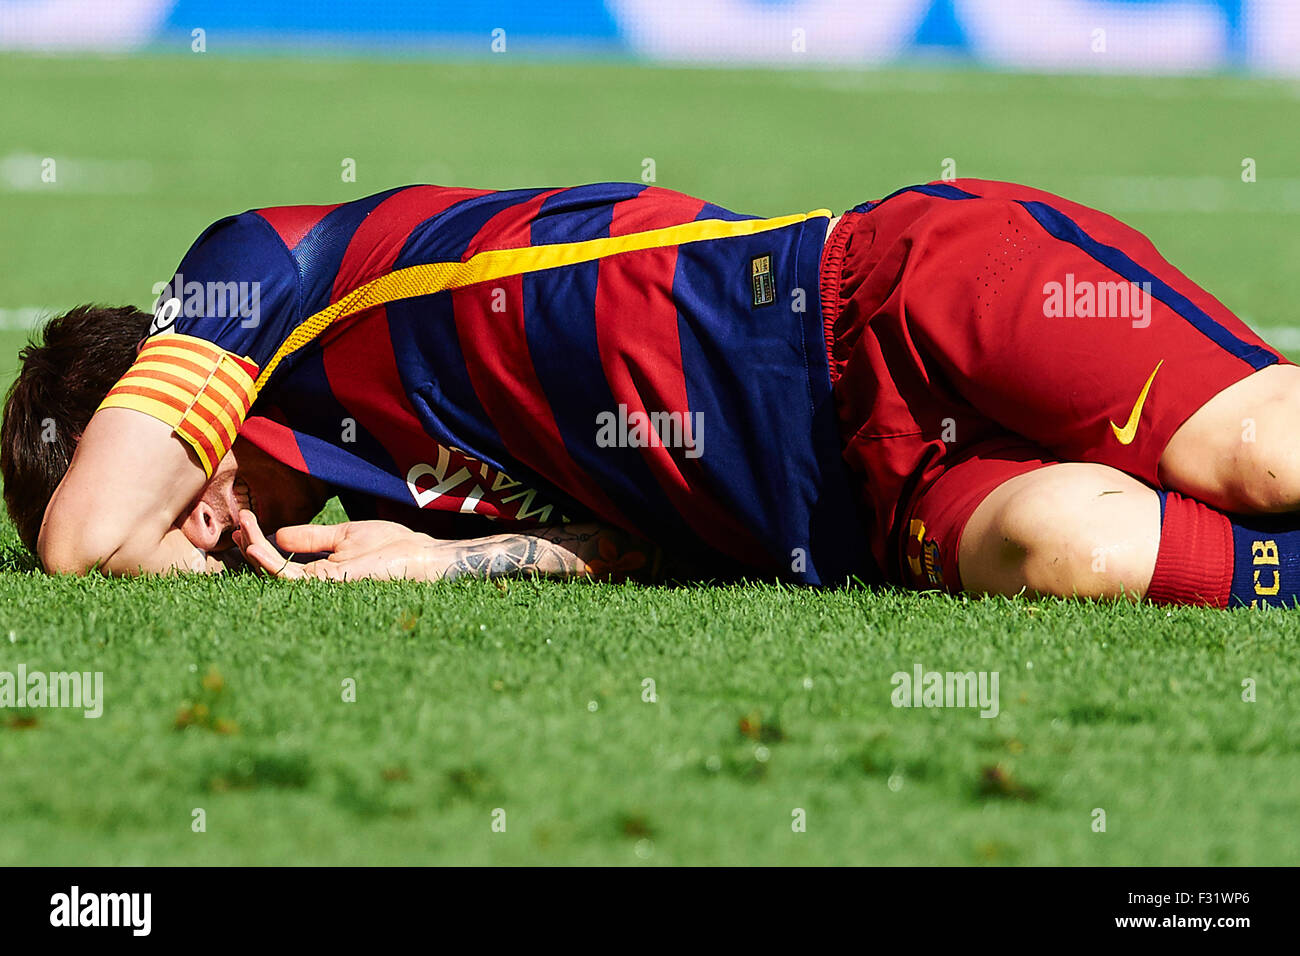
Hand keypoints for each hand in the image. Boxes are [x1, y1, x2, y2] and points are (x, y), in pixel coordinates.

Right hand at [234, 511, 431, 580]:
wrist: (418, 554)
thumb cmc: (390, 545)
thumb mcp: (344, 535)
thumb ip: (311, 537)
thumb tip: (278, 535)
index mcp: (322, 568)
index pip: (282, 560)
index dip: (261, 541)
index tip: (246, 518)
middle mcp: (318, 580)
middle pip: (273, 568)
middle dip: (251, 546)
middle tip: (236, 524)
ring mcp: (322, 584)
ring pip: (276, 573)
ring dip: (255, 550)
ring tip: (241, 529)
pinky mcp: (328, 583)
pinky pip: (290, 577)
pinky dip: (270, 562)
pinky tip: (256, 544)